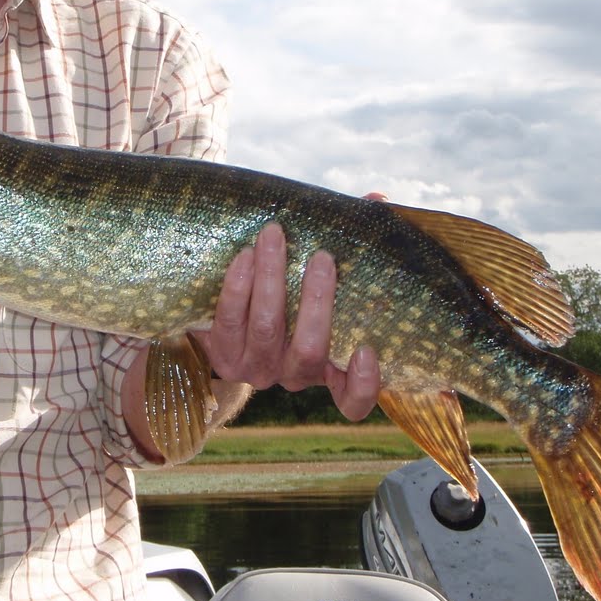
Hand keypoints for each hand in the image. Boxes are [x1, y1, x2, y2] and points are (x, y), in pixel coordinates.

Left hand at [194, 222, 380, 421]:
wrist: (224, 315)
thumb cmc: (290, 290)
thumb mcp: (324, 275)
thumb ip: (355, 246)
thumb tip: (377, 200)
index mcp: (329, 368)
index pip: (353, 400)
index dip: (364, 384)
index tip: (366, 349)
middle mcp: (294, 375)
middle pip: (311, 350)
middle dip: (317, 301)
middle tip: (322, 257)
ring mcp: (257, 369)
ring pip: (266, 328)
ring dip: (272, 277)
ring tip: (274, 235)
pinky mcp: (222, 355)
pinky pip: (229, 320)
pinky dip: (238, 285)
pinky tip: (244, 255)